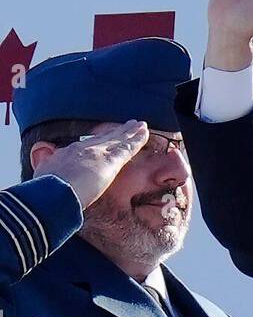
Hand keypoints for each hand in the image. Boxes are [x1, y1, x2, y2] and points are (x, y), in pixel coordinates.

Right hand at [32, 121, 148, 208]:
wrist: (52, 192)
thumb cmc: (46, 190)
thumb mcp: (44, 176)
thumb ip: (48, 172)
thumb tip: (47, 177)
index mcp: (68, 153)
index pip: (87, 144)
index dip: (99, 140)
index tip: (105, 136)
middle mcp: (84, 148)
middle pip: (104, 137)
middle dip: (117, 131)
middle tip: (129, 125)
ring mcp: (98, 153)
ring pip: (118, 139)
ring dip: (130, 132)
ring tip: (141, 125)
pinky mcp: (110, 162)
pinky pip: (127, 148)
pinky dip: (137, 140)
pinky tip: (144, 133)